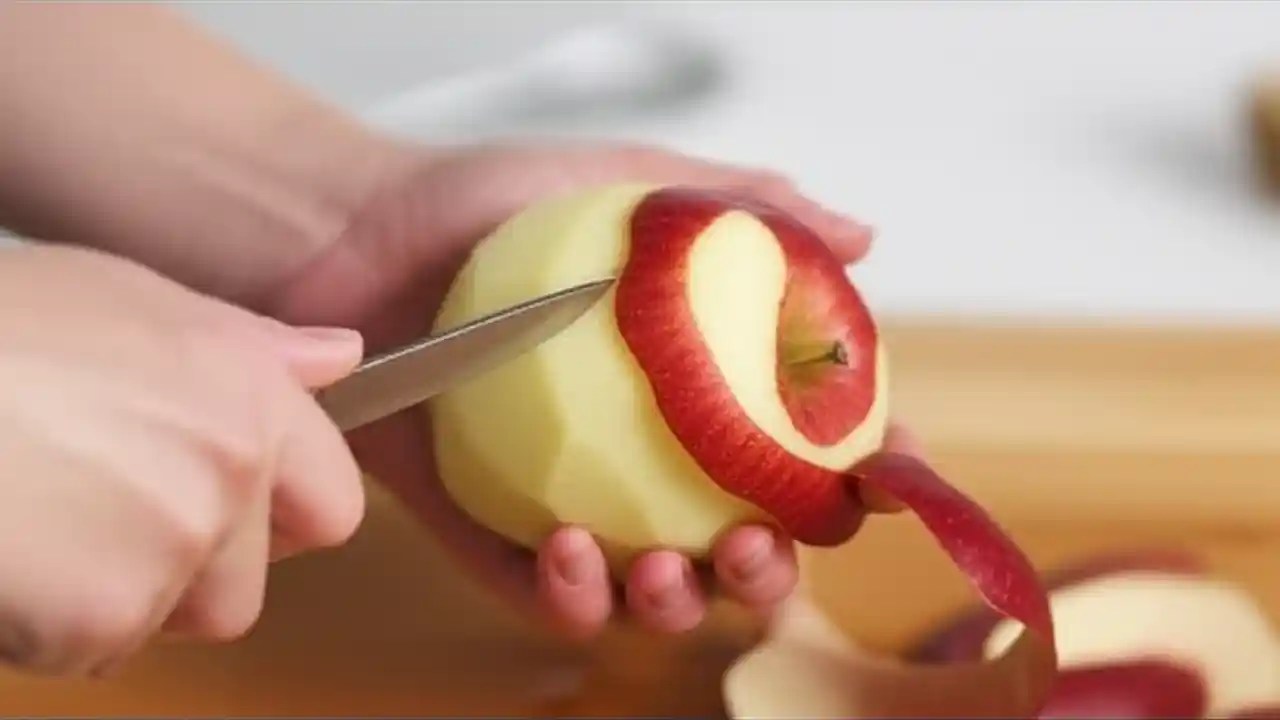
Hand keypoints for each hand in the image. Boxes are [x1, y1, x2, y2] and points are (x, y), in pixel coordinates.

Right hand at [0, 245, 364, 675]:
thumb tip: (338, 361)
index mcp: (248, 395)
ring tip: (38, 523)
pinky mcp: (104, 615)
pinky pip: (92, 648)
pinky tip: (11, 557)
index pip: (332, 502)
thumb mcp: (120, 296)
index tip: (231, 512)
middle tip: (99, 517)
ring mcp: (176, 546)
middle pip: (246, 582)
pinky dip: (48, 627)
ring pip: (168, 617)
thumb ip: (244, 342)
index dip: (280, 519)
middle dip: (189, 576)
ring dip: (114, 599)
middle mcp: (232, 471)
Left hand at [266, 141, 878, 638]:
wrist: (361, 232)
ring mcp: (576, 505)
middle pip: (742, 550)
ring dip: (677, 603)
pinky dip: (573, 597)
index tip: (888, 472)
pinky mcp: (494, 539)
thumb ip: (745, 206)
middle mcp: (647, 463)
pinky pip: (547, 596)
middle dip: (770, 574)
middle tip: (755, 546)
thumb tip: (864, 237)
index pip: (801, 448)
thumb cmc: (493, 206)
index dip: (861, 473)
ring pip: (655, 596)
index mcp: (695, 395)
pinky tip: (570, 553)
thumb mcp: (629, 184)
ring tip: (660, 567)